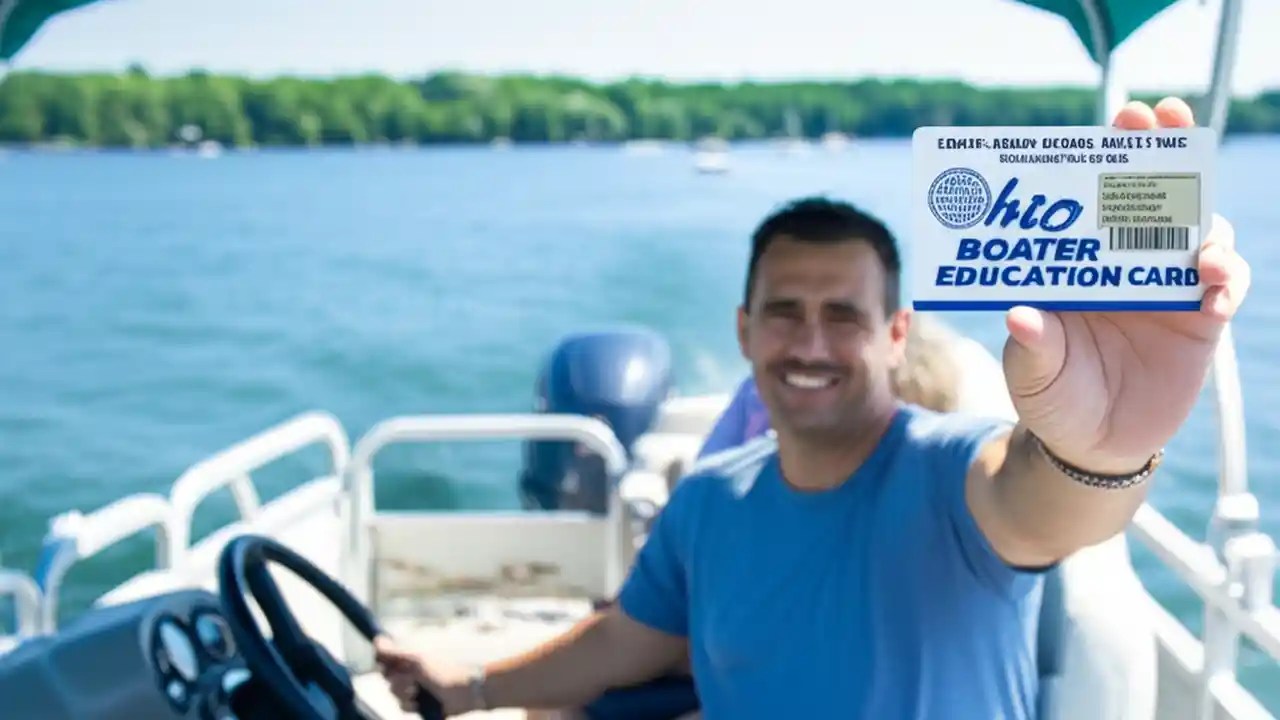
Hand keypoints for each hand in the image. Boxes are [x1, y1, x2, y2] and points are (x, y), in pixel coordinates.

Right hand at [374, 635, 478, 716]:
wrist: (464, 693)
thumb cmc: (444, 671)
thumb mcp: (417, 659)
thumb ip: (395, 651)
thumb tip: (376, 640)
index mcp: (411, 656)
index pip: (386, 658)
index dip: (385, 664)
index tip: (389, 667)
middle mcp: (411, 670)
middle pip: (387, 678)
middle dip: (398, 681)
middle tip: (412, 681)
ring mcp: (414, 687)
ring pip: (394, 693)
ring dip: (403, 695)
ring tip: (418, 693)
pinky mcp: (418, 702)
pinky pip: (402, 706)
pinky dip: (409, 705)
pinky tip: (419, 703)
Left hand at [1002, 97, 1250, 472]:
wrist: (1090, 445)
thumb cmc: (1051, 395)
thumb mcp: (1031, 371)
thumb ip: (1031, 344)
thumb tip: (1020, 315)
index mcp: (1078, 261)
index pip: (1096, 192)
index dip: (1112, 151)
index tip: (1121, 117)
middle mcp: (1125, 262)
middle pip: (1155, 192)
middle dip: (1164, 149)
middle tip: (1164, 116)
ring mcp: (1166, 286)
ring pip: (1198, 229)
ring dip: (1202, 218)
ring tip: (1194, 244)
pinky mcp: (1200, 319)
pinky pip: (1225, 284)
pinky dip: (1226, 279)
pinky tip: (1211, 289)